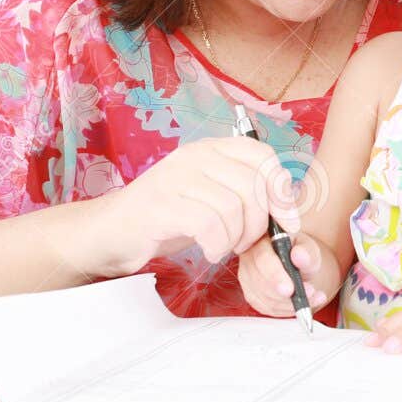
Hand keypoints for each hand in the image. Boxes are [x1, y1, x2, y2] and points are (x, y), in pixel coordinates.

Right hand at [68, 136, 299, 278]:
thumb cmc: (167, 218)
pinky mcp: (161, 204)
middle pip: (254, 185)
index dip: (282, 190)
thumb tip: (289, 209)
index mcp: (211, 149)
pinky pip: (210, 224)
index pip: (263, 156)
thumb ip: (245, 194)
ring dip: (236, 238)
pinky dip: (217, 245)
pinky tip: (208, 252)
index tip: (287, 221)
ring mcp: (176, 177)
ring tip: (222, 247)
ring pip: (235, 206)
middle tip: (244, 243)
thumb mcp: (210, 197)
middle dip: (260, 223)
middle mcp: (194, 155)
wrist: (112, 232)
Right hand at [238, 231, 338, 316]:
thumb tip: (300, 256)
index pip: (262, 259)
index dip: (275, 276)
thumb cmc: (297, 250)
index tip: (290, 289)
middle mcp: (248, 261)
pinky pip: (270, 309)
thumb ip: (306, 251)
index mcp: (258, 241)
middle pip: (262, 284)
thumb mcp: (307, 246)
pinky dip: (289, 310)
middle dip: (286, 295)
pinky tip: (305, 303)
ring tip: (314, 296)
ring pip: (266, 300)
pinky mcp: (253, 297)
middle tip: (310, 293)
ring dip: (292, 303)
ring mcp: (248, 281)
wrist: (295, 262)